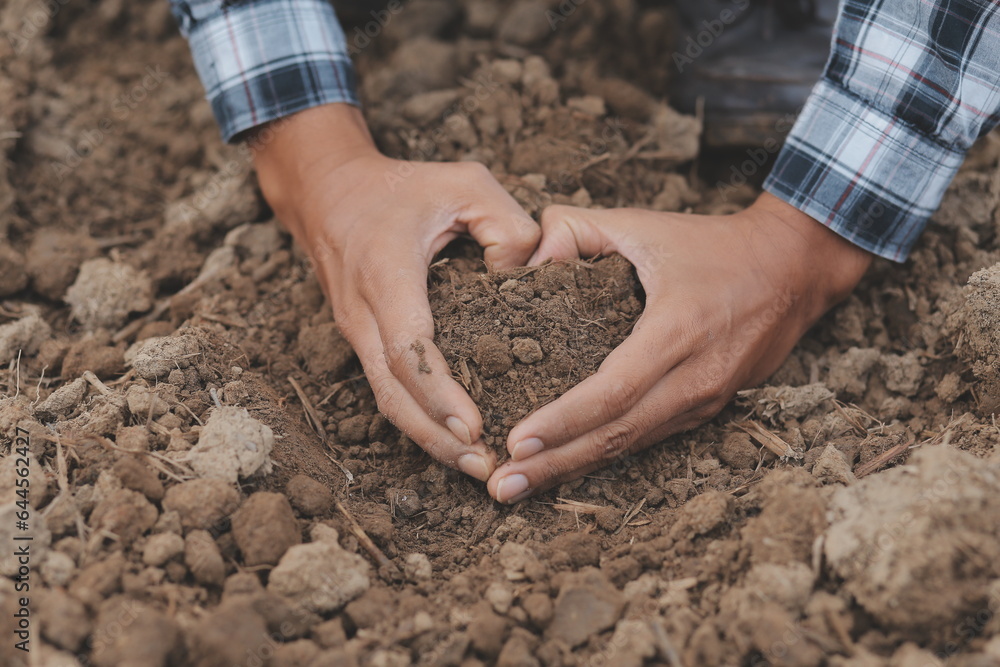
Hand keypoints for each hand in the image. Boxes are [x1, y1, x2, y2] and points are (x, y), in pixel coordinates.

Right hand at [252, 104, 539, 480]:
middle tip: (485, 468)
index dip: (439, 394)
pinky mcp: (362, 340)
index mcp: (386, 274)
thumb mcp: (465, 182)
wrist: (327, 191)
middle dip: (437, 439)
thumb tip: (525, 278)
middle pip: (393, 394)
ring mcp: (356, 331)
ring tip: (478, 467)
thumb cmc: (402, 187)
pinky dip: (419, 421)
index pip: (408, 348)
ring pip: (386, 401)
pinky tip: (456, 440)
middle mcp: (362, 313)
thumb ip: (507, 224)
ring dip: (428, 440)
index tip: (474, 427)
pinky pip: (388, 390)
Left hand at [487, 192, 871, 502]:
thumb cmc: (711, 245)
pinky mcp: (708, 409)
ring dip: (574, 469)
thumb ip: (575, 229)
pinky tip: (566, 466)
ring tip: (520, 486)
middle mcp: (695, 376)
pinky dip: (604, 457)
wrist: (795, 268)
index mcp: (676, 330)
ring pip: (632, 446)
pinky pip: (649, 439)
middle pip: (617, 435)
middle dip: (555, 464)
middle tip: (503, 487)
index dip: (562, 421)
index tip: (516, 441)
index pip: (613, 391)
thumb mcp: (643, 223)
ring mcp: (706, 400)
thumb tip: (523, 260)